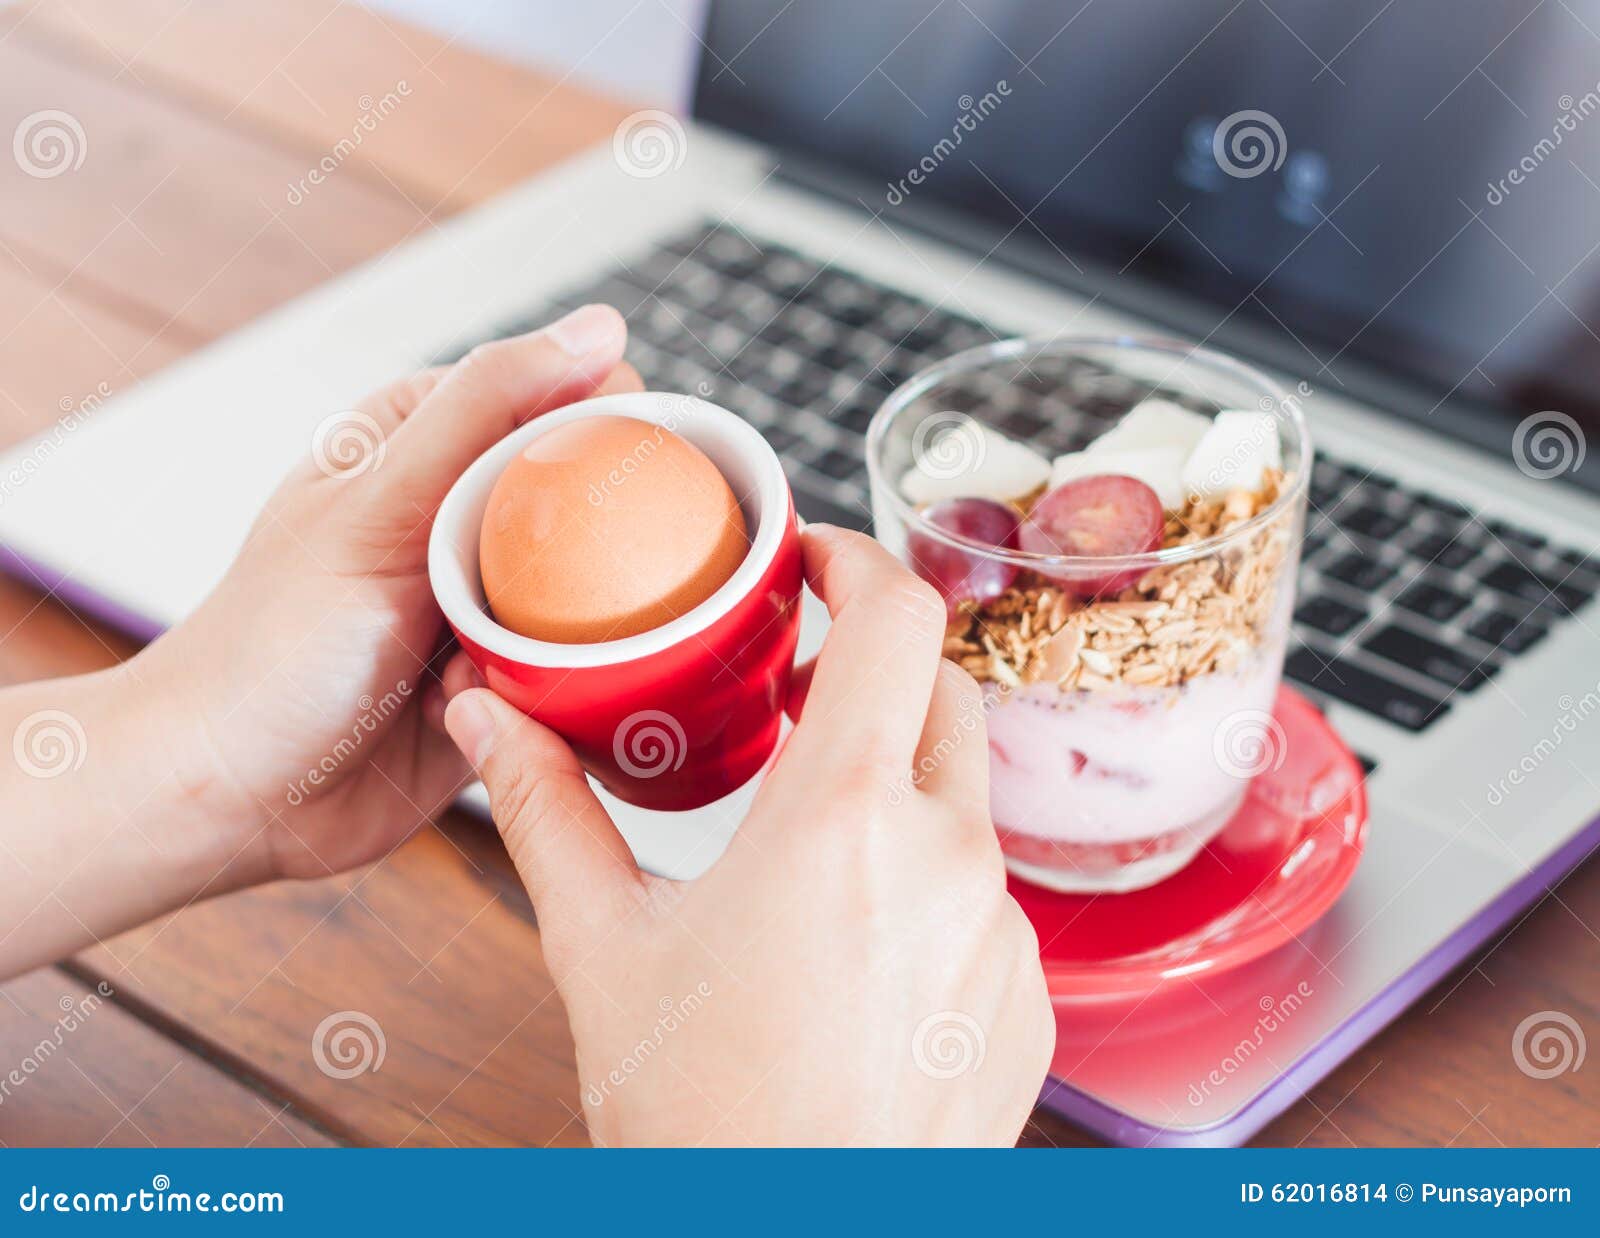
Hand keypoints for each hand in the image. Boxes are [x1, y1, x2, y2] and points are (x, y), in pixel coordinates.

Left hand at [138, 304, 639, 880]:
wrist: (236, 796)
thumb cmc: (276, 643)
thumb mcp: (384, 503)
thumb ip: (489, 407)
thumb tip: (599, 325)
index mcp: (429, 442)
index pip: (566, 396)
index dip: (613, 430)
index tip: (619, 481)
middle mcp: (465, 516)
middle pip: (597, 499)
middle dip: (605, 546)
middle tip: (562, 590)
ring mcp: (491, 600)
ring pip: (602, 591)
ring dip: (580, 630)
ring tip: (515, 655)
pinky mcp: (509, 678)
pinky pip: (581, 673)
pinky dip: (563, 690)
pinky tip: (509, 705)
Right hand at [442, 526, 1053, 1145]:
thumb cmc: (700, 1116)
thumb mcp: (602, 949)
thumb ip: (545, 812)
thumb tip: (484, 719)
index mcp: (842, 817)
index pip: (895, 617)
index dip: (858, 559)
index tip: (813, 563)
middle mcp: (948, 856)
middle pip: (937, 692)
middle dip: (869, 674)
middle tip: (792, 702)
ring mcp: (1004, 929)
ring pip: (962, 798)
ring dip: (896, 785)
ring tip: (810, 842)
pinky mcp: (1028, 994)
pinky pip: (989, 892)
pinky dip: (930, 879)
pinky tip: (858, 946)